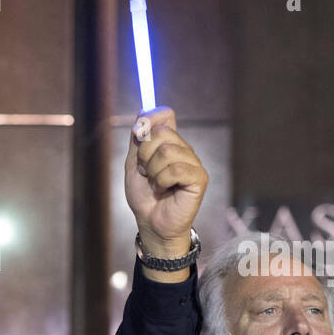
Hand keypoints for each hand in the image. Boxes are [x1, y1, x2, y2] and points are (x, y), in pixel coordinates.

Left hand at [124, 106, 207, 258]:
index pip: (165, 114)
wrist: (151, 222)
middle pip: (161, 133)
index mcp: (170, 142)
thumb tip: (143, 111)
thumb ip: (138, 138)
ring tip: (155, 184)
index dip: (149, 121)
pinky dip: (162, 181)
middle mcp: (184, 148)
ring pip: (166, 151)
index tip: (138, 137)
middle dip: (144, 155)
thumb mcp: (134, 163)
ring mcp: (193, 162)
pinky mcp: (199, 178)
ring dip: (152, 172)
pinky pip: (176, 169)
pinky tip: (163, 190)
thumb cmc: (144, 195)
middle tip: (146, 173)